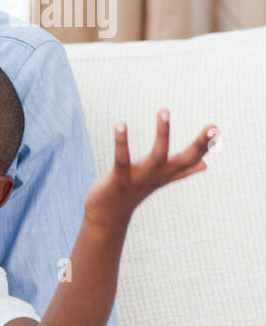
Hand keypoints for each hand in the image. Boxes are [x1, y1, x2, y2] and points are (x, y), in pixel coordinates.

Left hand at [84, 111, 215, 225]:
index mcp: (168, 173)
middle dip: (199, 144)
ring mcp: (140, 178)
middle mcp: (158, 176)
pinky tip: (120, 124)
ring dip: (163, 134)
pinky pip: (122, 158)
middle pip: (183, 159)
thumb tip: (205, 165)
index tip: (217, 128)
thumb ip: (182, 172)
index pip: (192, 158)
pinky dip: (121, 142)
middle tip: (212, 127)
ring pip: (157, 156)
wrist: (109, 215)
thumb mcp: (161, 180)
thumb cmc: (134, 192)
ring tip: (165, 110)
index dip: (206, 146)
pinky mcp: (119, 178)